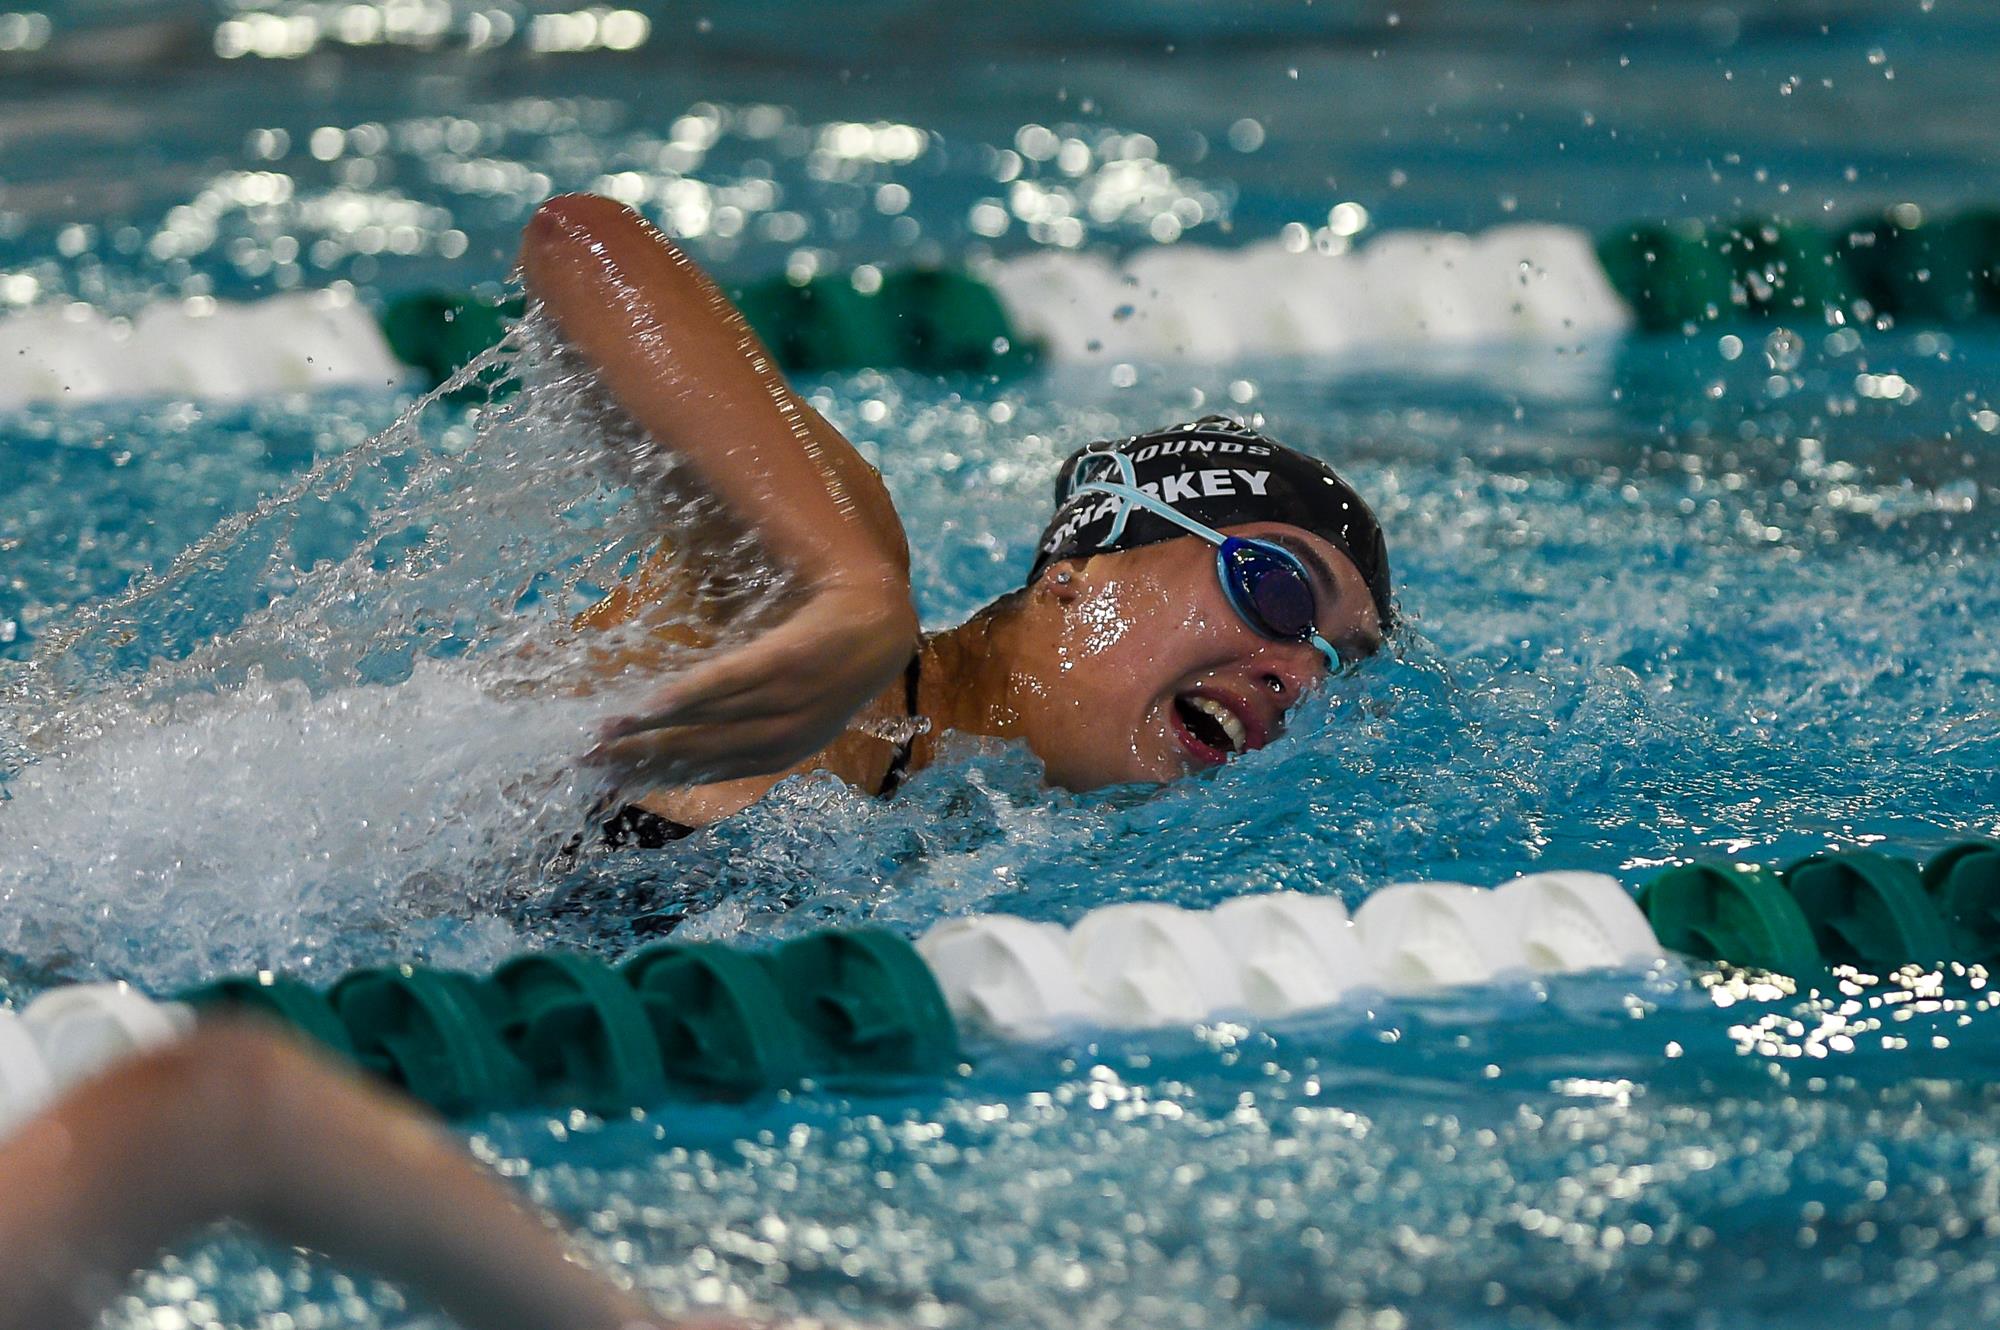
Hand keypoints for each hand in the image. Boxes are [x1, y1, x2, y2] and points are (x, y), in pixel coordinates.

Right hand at [588, 578, 918, 792]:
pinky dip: (685, 697)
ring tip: (601, 735)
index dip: (655, 777)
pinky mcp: (786, 662)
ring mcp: (785, 702)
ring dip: (648, 733)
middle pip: (696, 754)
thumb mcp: (790, 706)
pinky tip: (648, 706)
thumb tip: (684, 731)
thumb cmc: (827, 661)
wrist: (879, 621)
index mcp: (779, 753)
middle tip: (587, 765)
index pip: (705, 771)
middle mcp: (781, 737)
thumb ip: (743, 721)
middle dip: (638, 761)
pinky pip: (726, 683)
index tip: (608, 783)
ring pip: (705, 724)